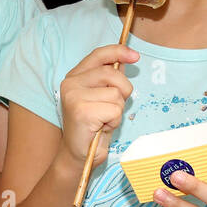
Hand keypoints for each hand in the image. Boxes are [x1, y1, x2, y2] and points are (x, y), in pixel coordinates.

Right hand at [58, 44, 137, 167]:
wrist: (78, 155)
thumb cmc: (93, 127)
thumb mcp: (102, 97)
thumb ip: (110, 78)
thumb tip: (126, 58)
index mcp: (74, 76)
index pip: (98, 55)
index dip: (118, 52)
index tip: (135, 56)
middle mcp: (70, 83)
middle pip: (112, 73)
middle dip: (122, 91)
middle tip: (111, 108)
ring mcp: (74, 96)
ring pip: (116, 94)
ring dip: (117, 110)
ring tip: (104, 120)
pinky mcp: (81, 111)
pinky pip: (114, 110)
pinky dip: (114, 121)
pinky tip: (101, 127)